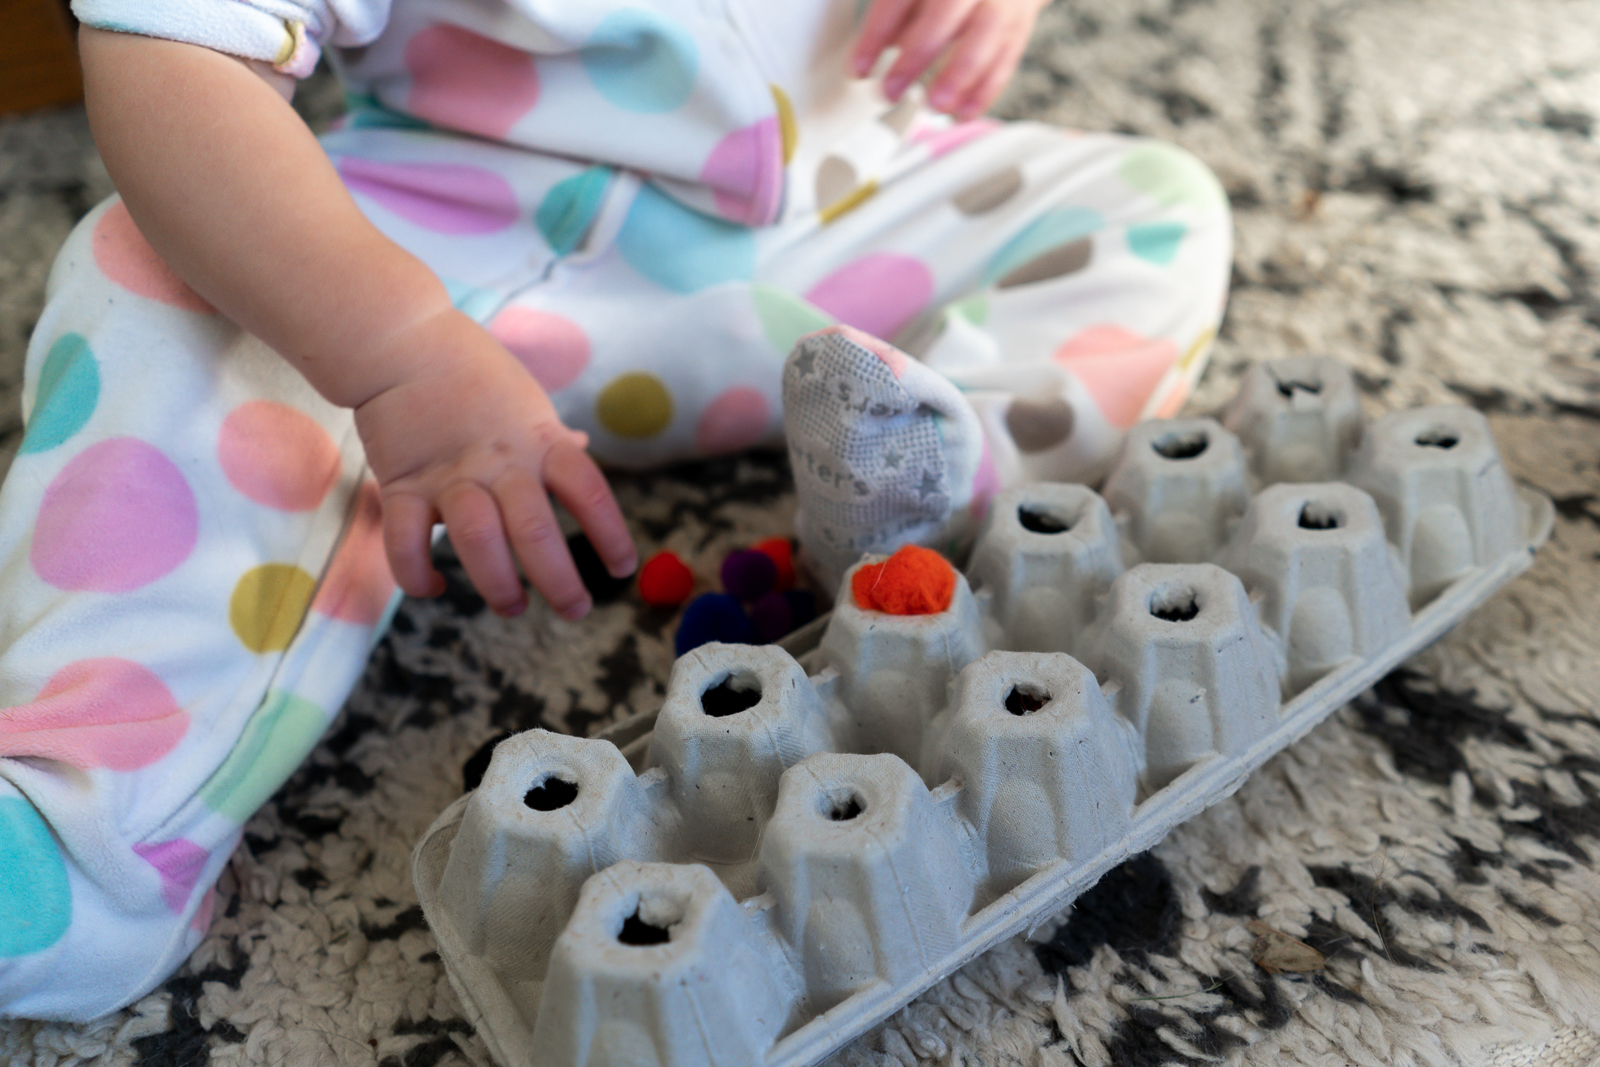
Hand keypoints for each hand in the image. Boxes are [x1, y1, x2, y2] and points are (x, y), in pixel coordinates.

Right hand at [353, 308, 635, 618]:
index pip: (589, 490)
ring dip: (498, 585)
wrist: (402, 342)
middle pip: (536, 531)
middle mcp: (500, 462)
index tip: (622, 568)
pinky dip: (417, 574)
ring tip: (514, 607)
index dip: (612, 533)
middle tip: (575, 609)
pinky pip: (406, 541)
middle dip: (559, 581)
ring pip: (478, 542)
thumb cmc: (473, 372)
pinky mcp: (402, 485)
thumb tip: (581, 449)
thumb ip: (551, 436)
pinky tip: (435, 588)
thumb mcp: (527, 400)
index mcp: (540, 440)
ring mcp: (450, 475)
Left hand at [853, 0, 1048, 120]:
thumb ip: (894, 18)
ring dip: (958, 77)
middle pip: (945, 11)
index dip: (877, 35)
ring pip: (985, 35)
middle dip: (916, 57)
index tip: (859, 70)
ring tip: (934, 105)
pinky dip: (986, 89)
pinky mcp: (1019, 24)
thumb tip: (867, 60)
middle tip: (891, 92)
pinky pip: (1007, 57)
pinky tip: (963, 112)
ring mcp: (1000, 0)